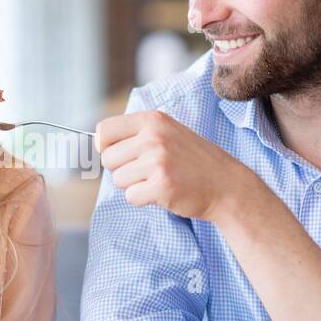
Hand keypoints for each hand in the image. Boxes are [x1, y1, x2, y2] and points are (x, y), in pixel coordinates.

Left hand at [96, 110, 253, 220]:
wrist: (225, 184)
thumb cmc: (191, 160)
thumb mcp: (166, 133)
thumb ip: (135, 134)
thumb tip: (95, 143)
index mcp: (152, 120)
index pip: (103, 131)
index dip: (106, 147)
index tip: (120, 155)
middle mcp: (153, 137)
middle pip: (107, 159)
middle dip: (122, 169)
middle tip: (148, 171)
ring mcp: (158, 161)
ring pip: (118, 180)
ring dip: (135, 185)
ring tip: (159, 180)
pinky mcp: (161, 185)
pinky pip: (131, 197)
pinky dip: (144, 200)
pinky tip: (163, 192)